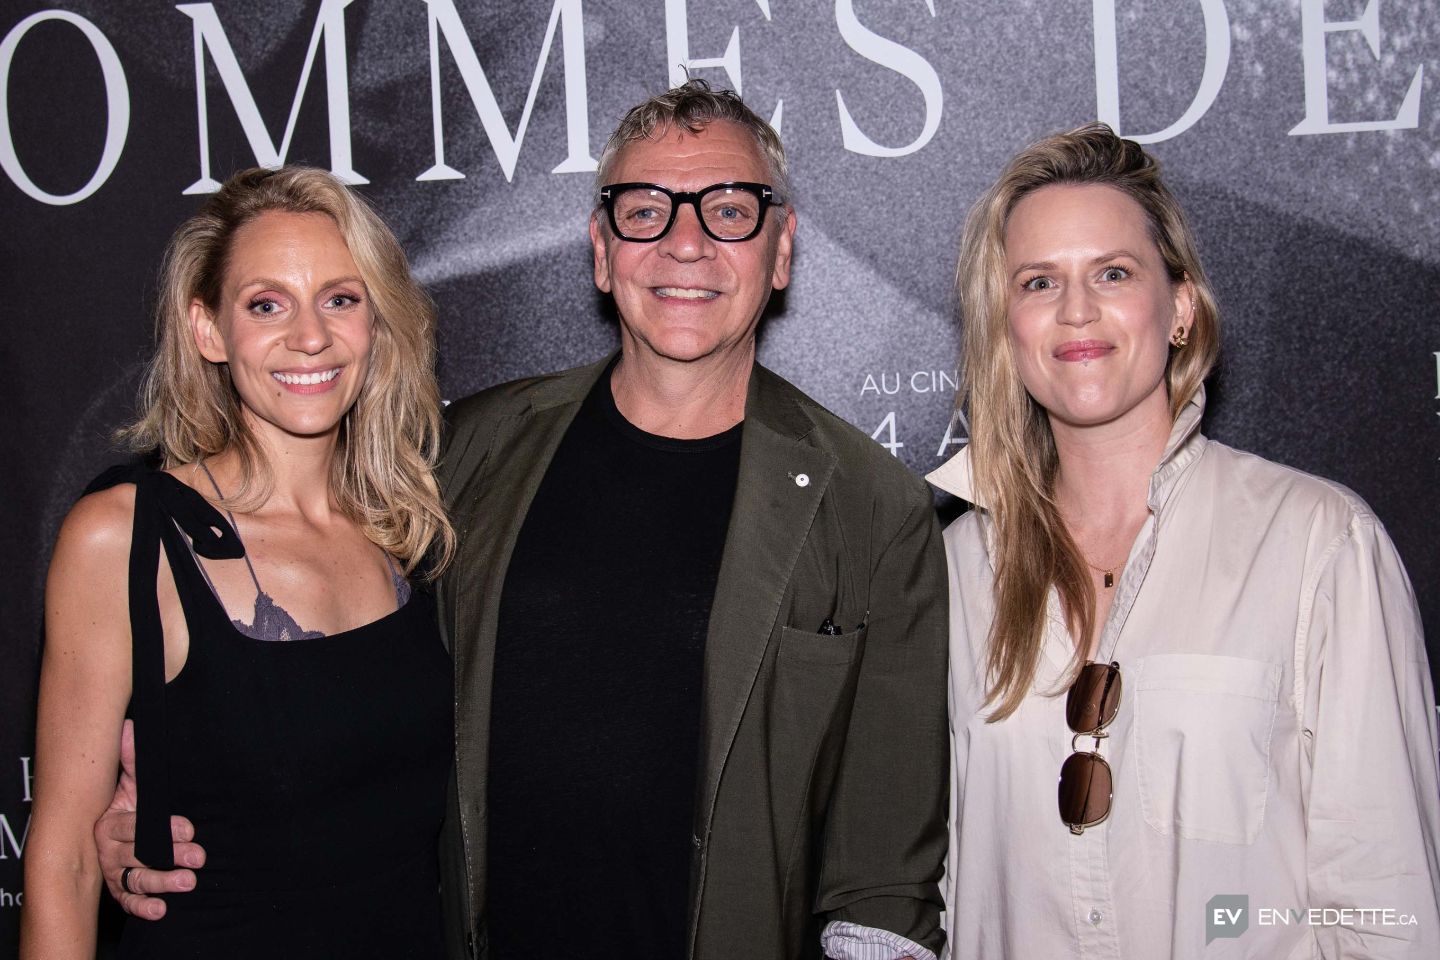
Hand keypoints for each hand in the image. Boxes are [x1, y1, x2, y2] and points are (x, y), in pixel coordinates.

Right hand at [94, 720, 205, 919]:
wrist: (115, 830)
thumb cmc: (129, 804)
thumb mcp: (132, 782)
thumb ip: (132, 759)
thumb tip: (130, 726)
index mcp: (110, 822)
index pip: (136, 827)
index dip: (164, 828)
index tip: (189, 828)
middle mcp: (109, 849)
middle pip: (140, 855)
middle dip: (171, 856)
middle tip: (198, 858)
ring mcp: (114, 871)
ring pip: (137, 879)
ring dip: (163, 882)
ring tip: (189, 882)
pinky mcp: (121, 890)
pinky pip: (129, 901)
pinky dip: (144, 907)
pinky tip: (162, 910)